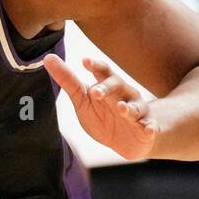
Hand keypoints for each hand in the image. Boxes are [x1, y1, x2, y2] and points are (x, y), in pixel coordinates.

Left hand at [44, 55, 158, 160]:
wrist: (125, 140)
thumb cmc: (102, 114)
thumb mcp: (82, 99)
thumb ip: (67, 80)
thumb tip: (48, 57)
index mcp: (108, 85)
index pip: (102, 71)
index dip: (95, 66)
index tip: (85, 61)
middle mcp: (125, 94)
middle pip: (118, 86)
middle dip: (107, 87)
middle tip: (95, 92)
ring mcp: (137, 111)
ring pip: (134, 107)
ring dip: (128, 108)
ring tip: (121, 108)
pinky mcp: (146, 128)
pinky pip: (150, 127)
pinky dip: (149, 128)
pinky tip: (149, 130)